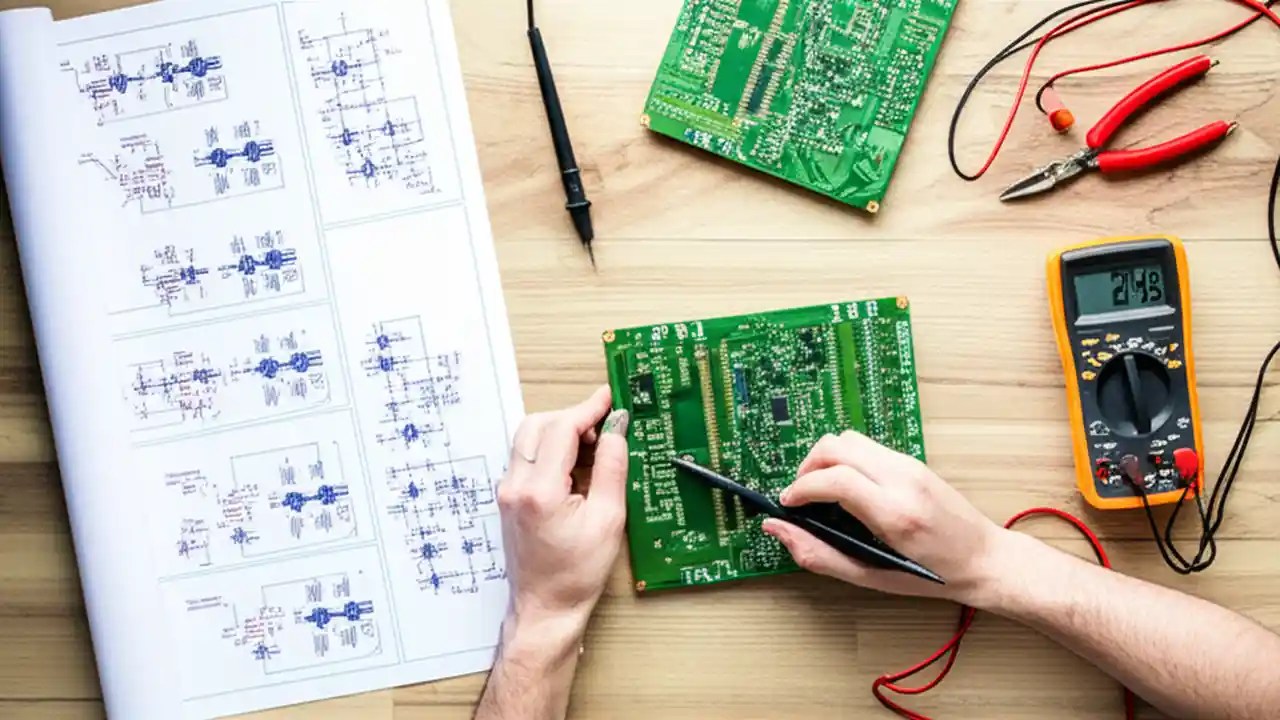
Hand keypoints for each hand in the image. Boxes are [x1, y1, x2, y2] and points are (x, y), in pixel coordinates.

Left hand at [497, 386, 629, 648]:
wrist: (546, 607)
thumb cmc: (578, 573)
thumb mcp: (608, 519)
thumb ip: (612, 468)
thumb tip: (617, 429)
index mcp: (540, 491)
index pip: (561, 429)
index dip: (588, 409)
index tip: (609, 398)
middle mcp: (515, 486)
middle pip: (539, 425)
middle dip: (573, 417)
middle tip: (605, 425)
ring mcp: (507, 491)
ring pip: (529, 437)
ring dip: (560, 430)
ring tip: (592, 445)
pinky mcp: (508, 497)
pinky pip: (526, 456)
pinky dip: (550, 448)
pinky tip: (575, 463)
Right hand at [762, 431, 1006, 604]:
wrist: (985, 558)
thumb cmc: (935, 575)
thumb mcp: (872, 578)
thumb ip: (820, 555)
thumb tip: (780, 531)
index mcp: (895, 513)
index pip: (835, 478)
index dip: (800, 488)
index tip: (788, 504)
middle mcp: (903, 480)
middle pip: (836, 445)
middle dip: (807, 467)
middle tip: (801, 496)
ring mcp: (910, 465)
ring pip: (849, 439)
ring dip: (825, 459)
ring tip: (821, 491)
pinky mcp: (913, 461)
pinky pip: (867, 447)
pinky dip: (845, 460)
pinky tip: (846, 489)